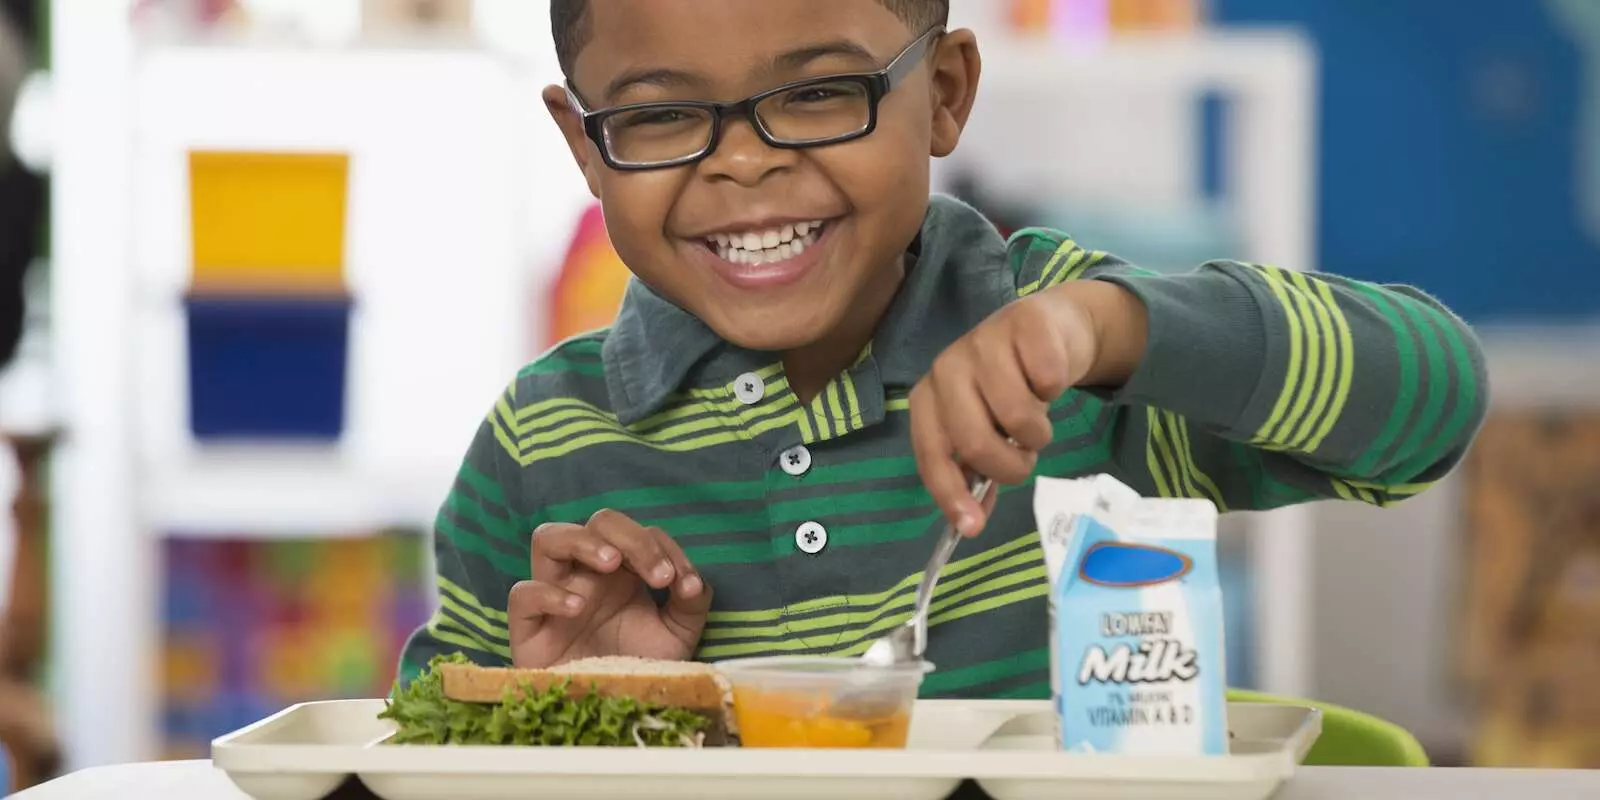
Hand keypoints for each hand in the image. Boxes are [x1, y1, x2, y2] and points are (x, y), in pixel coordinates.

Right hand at [508, 509, 710, 667]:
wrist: (609, 715)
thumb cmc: (638, 669)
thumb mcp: (677, 636)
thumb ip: (691, 604)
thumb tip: (693, 582)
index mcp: (623, 571)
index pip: (640, 533)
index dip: (665, 548)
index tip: (685, 584)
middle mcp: (588, 575)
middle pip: (598, 522)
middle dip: (632, 538)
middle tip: (657, 575)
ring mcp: (555, 594)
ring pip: (547, 537)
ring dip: (582, 541)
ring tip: (611, 563)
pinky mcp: (528, 627)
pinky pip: (522, 593)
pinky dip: (548, 593)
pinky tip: (577, 609)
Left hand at [910, 281, 1146, 535]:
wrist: (1050, 328)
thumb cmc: (1011, 386)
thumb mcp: (987, 427)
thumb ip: (976, 470)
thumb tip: (970, 523)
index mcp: (929, 397)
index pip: (931, 453)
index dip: (950, 493)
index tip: (972, 528)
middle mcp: (947, 367)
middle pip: (974, 441)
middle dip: (1010, 465)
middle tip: (1025, 457)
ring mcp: (983, 341)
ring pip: (1016, 415)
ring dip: (1039, 432)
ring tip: (1038, 418)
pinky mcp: (1024, 322)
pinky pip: (1049, 380)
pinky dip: (1058, 390)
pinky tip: (1050, 377)